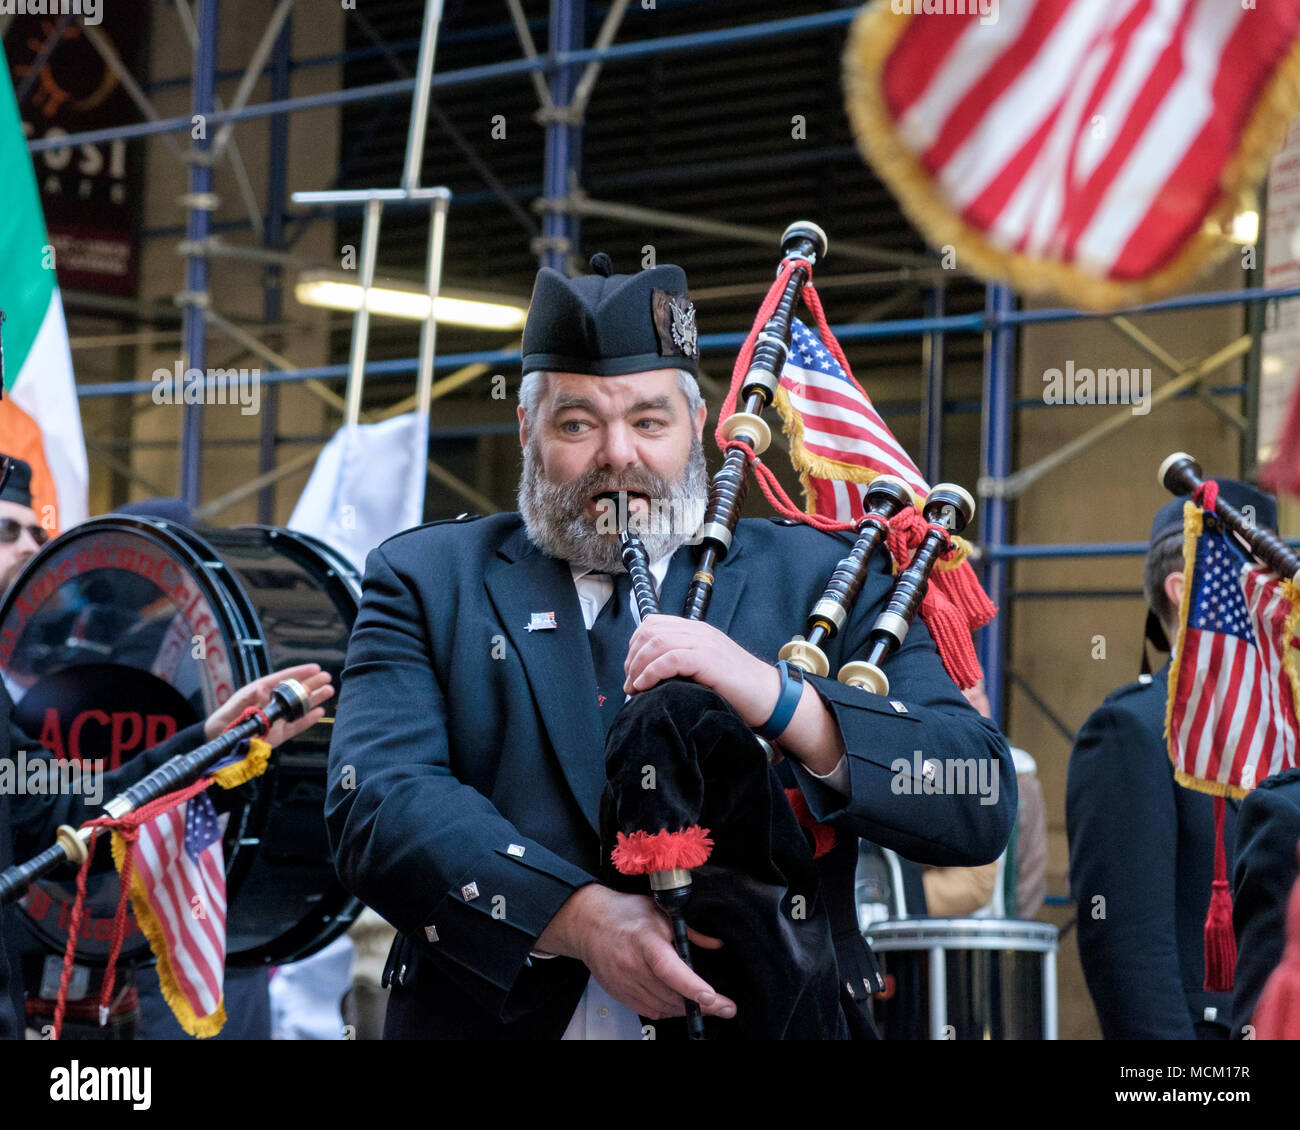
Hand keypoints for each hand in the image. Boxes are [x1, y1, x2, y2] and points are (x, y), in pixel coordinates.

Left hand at [204, 663, 333, 746]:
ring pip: (301, 707)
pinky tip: (321, 712)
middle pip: (296, 691)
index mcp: (262, 691)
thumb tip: (260, 691)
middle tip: (327, 677)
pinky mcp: (280, 734)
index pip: (284, 679)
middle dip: (312, 683)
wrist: (219, 740)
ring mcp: (278, 718)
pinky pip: (297, 725)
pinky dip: (309, 719)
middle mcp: (273, 703)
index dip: (300, 672)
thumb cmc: (224, 719)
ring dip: (315, 699)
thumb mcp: (234, 705)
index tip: (315, 667)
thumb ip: (248, 699)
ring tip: (330, 691)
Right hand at [538, 885, 735, 1020]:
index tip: (712, 998)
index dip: (691, 986)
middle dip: (703, 1005)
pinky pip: (650, 1011)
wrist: (587, 924)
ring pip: (663, 1007)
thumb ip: (689, 930)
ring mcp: (624, 983)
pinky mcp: (620, 995)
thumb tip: (715, 945)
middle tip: (726, 1007)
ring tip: (706, 1005)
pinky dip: (668, 1010)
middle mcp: (632, 965)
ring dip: (687, 1009)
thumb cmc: (624, 914)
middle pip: (670, 994)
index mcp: (644, 939)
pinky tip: (679, 1003)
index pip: (668, 968)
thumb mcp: (660, 911)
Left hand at [623, 614, 781, 727]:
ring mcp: (704, 643)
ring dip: (637, 667)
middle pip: (649, 631)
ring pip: (656, 642)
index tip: (631, 670)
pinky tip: (644, 687)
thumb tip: (651, 676)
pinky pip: (670, 659)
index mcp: (696, 630)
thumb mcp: (706, 667)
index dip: (635, 645)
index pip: (653, 623)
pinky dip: (651, 673)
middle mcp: (698, 631)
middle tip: (630, 683)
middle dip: (632, 657)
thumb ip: (683, 662)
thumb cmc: (737, 688)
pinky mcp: (708, 659)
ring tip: (634, 688)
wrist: (768, 695)